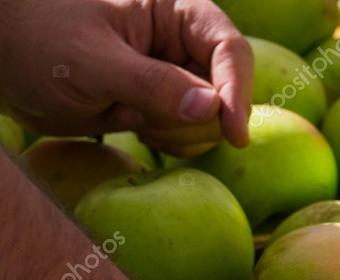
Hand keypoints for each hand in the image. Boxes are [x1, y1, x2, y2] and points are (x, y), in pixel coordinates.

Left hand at [0, 0, 251, 154]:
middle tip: (149, 123)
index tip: (234, 136)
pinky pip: (184, 132)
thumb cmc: (35, 38)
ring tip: (129, 118)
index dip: (238, 92)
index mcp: (174, 12)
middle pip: (225, 90)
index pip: (229, 50)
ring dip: (176, 131)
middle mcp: (181, 43)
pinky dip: (167, 140)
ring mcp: (171, 76)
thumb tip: (212, 109)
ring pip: (207, 117)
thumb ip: (152, 84)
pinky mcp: (157, 104)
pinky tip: (131, 128)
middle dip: (198, 117)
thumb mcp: (90, 61)